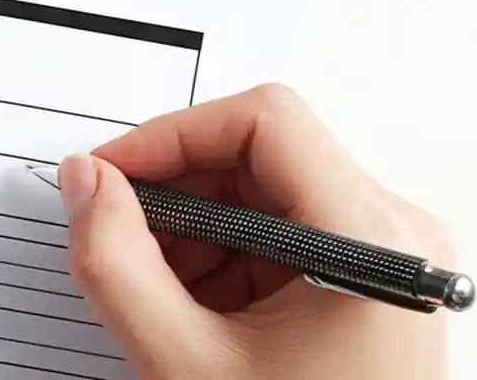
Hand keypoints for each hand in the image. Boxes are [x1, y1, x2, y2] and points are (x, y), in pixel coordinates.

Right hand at [61, 85, 451, 379]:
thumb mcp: (184, 364)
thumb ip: (116, 263)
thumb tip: (85, 183)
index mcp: (369, 238)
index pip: (262, 122)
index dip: (170, 135)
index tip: (109, 173)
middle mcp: (392, 233)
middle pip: (260, 155)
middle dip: (173, 193)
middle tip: (114, 232)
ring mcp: (380, 256)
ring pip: (263, 193)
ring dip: (191, 231)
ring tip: (154, 291)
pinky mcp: (361, 279)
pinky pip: (276, 234)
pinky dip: (219, 259)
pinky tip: (188, 308)